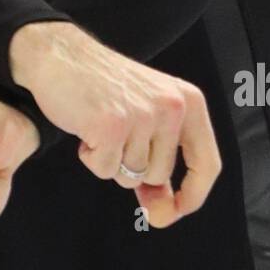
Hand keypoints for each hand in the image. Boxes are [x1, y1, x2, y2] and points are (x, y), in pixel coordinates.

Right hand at [9, 21, 220, 224]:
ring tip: (101, 126)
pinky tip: (86, 128)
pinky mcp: (112, 125)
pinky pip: (104, 169)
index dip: (193, 195)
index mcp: (189, 102)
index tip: (175, 212)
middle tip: (115, 137)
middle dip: (133, 168)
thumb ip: (159, 159)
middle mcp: (172, 107)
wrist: (62, 55)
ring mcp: (142, 116)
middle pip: (160, 176)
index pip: (207, 163)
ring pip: (130, 176)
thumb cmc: (103, 86)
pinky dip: (90, 157)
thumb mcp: (146, 114)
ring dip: (110, 160)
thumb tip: (163, 214)